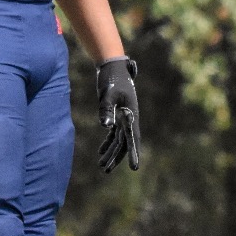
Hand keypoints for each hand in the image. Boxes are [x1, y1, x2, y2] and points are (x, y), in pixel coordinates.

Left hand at [96, 56, 140, 173]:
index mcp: (131, 114)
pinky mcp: (116, 114)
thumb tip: (105, 127)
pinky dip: (108, 142)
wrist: (112, 66)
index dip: (133, 153)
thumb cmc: (112, 78)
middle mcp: (129, 118)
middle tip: (106, 169)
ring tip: (102, 165)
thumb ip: (106, 109)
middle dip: (116, 157)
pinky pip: (114, 133)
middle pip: (124, 142)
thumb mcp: (108, 94)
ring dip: (111, 152)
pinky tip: (101, 151)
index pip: (133, 138)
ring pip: (119, 140)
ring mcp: (123, 117)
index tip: (134, 168)